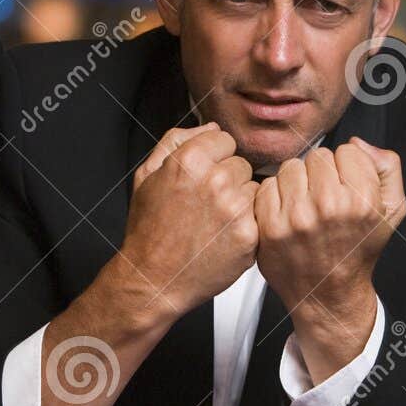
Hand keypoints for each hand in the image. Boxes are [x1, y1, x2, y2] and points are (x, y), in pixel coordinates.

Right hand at [114, 123, 260, 319]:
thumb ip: (176, 141)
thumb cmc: (149, 231)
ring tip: (213, 221)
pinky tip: (223, 236)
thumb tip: (209, 127)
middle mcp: (215, 180)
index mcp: (190, 160)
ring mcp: (235, 208)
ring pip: (253, 189)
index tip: (203, 176)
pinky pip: (259, 216)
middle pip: (242, 164)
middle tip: (205, 204)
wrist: (154, 278)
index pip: (224, 139)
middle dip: (228, 180)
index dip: (213, 158)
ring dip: (239, 202)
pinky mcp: (249, 234)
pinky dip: (246, 225)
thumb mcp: (146, 175)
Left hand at [254, 138, 405, 382]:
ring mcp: (297, 217)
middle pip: (318, 156)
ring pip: (291, 167)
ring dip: (297, 182)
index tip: (347, 187)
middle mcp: (329, 207)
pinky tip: (289, 214)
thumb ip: (387, 167)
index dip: (348, 167)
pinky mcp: (270, 226)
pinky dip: (276, 197)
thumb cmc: (357, 251)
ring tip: (307, 206)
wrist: (329, 294)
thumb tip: (357, 143)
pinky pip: (268, 186)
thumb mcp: (392, 210)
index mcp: (362, 201)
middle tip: (326, 199)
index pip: (348, 151)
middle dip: (322, 173)